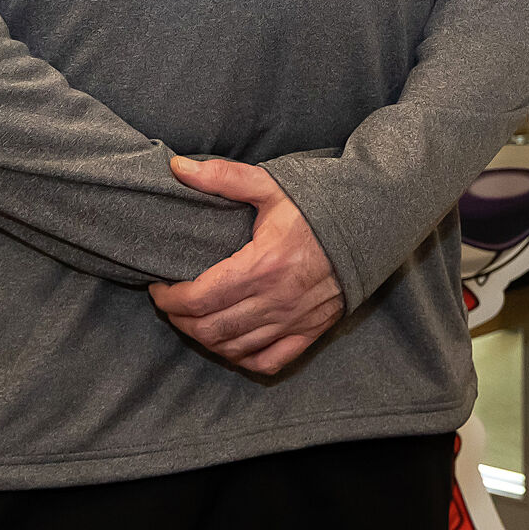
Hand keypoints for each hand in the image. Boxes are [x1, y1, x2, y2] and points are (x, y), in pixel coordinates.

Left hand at [148, 157, 343, 375]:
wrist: (369, 225)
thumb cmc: (316, 207)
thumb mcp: (270, 186)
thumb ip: (223, 177)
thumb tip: (177, 167)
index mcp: (262, 265)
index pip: (199, 298)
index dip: (170, 299)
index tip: (159, 288)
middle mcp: (276, 300)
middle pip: (210, 329)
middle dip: (181, 321)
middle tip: (171, 305)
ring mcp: (293, 321)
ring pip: (234, 349)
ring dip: (205, 340)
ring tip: (194, 321)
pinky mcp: (309, 332)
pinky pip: (267, 362)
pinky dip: (242, 358)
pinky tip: (230, 344)